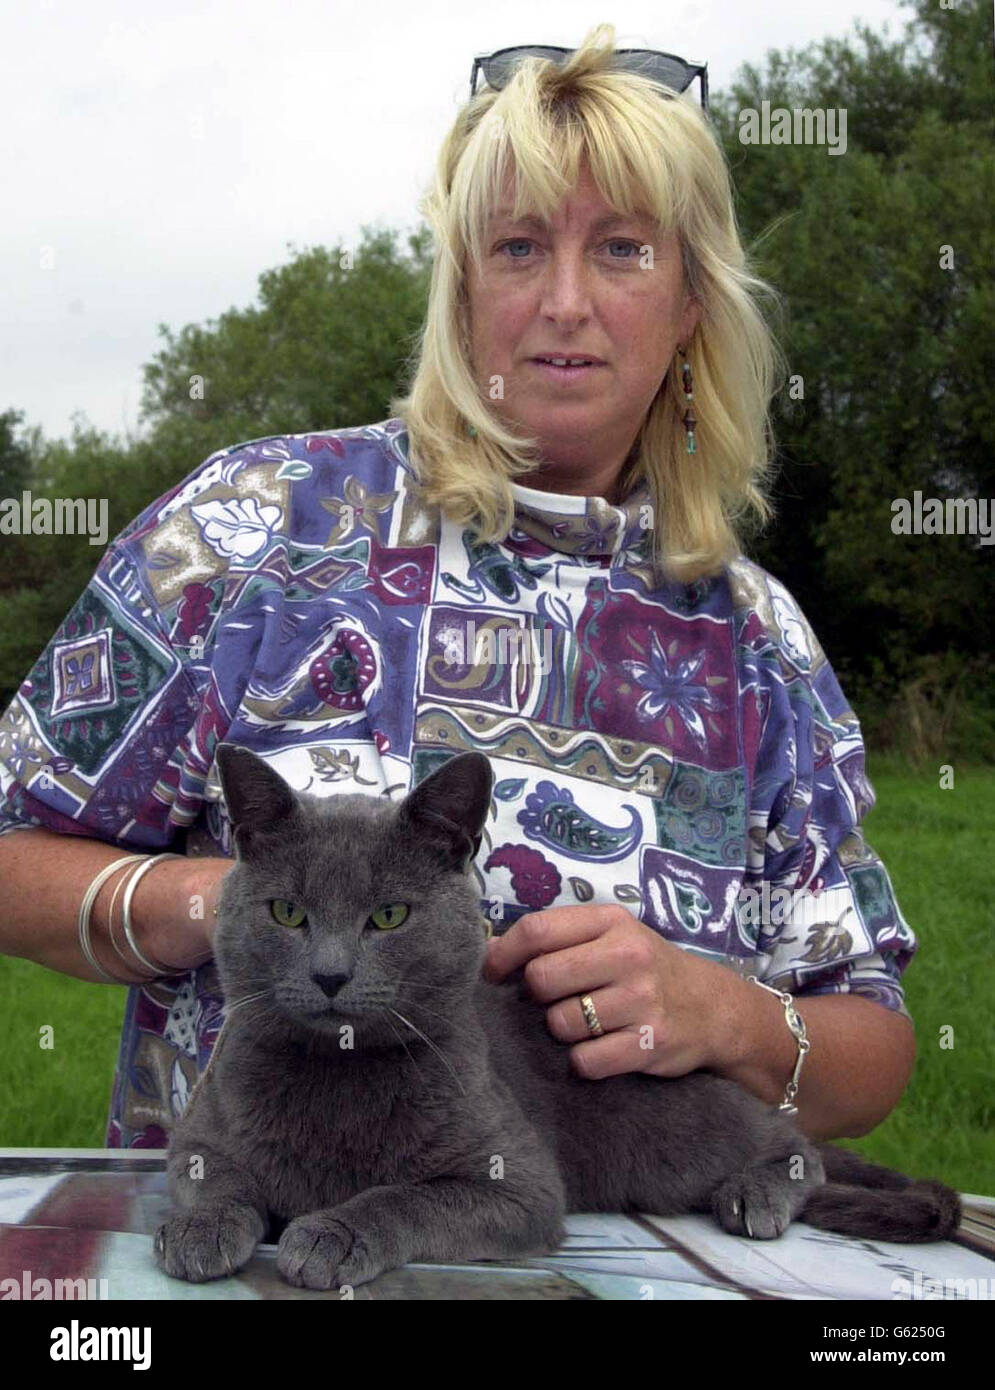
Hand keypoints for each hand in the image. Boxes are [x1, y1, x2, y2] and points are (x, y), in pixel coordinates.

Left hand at [482, 904, 738, 1080]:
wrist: (713, 1007)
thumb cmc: (646, 968)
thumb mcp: (611, 936)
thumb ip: (558, 938)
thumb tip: (491, 951)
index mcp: (611, 922)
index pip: (537, 930)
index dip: (503, 953)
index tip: (492, 972)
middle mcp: (628, 955)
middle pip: (542, 978)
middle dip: (537, 996)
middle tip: (556, 999)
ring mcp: (641, 1000)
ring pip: (560, 1023)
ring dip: (563, 1029)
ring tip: (587, 1023)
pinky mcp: (649, 1043)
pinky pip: (585, 1061)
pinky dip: (584, 1061)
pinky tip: (600, 1048)